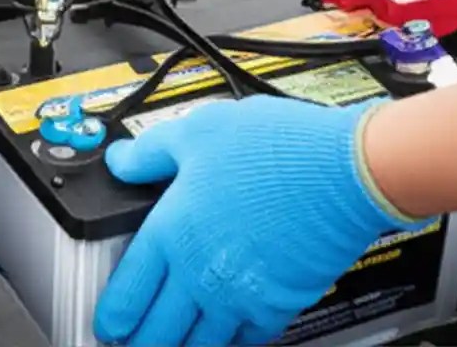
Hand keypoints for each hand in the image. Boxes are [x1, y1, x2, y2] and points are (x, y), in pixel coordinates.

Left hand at [93, 97, 429, 345]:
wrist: (347, 173)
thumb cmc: (279, 148)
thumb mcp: (201, 131)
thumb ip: (153, 152)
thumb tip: (123, 161)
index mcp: (174, 232)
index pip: (128, 292)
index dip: (113, 314)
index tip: (108, 323)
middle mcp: (202, 274)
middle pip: (157, 331)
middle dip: (140, 342)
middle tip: (133, 342)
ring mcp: (241, 296)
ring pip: (199, 345)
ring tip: (174, 345)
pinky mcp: (280, 304)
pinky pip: (246, 338)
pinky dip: (231, 340)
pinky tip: (228, 333)